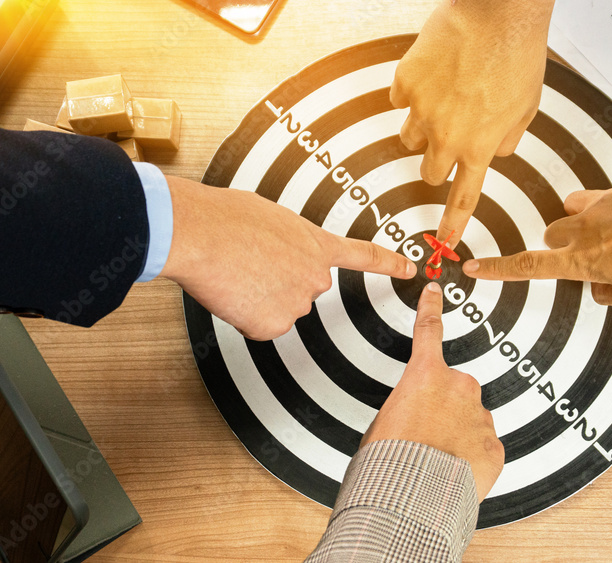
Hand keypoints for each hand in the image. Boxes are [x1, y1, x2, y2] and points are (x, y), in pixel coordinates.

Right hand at [160, 176, 416, 340]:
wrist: (202, 235)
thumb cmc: (228, 218)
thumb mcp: (273, 217)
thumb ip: (289, 239)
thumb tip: (279, 252)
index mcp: (317, 244)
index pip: (364, 256)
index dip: (389, 264)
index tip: (409, 269)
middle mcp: (315, 277)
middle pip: (303, 289)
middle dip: (280, 282)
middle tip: (253, 265)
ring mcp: (297, 304)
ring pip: (279, 308)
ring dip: (260, 298)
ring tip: (238, 274)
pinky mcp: (273, 326)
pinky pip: (260, 325)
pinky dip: (245, 315)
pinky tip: (233, 293)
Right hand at [362, 283, 503, 502]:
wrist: (412, 496)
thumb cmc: (390, 459)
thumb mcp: (384, 421)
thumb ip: (406, 405)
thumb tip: (415, 416)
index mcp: (425, 375)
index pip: (428, 330)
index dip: (431, 307)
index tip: (435, 291)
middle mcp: (459, 388)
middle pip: (455, 388)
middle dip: (445, 406)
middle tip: (424, 433)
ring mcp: (481, 416)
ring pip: (472, 419)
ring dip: (458, 433)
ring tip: (435, 460)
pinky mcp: (496, 446)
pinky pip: (484, 446)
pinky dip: (471, 457)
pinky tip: (452, 472)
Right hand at [391, 0, 554, 243]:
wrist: (498, 14)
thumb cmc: (517, 54)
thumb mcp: (528, 106)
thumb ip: (508, 138)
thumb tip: (497, 150)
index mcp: (480, 146)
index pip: (463, 198)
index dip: (451, 225)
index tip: (443, 242)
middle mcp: (446, 136)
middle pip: (427, 171)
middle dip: (435, 160)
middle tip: (447, 136)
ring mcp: (421, 111)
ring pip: (408, 137)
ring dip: (422, 126)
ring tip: (444, 96)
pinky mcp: (405, 83)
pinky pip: (400, 99)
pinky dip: (413, 91)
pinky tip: (434, 71)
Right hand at [462, 174, 611, 311]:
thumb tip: (601, 290)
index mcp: (587, 260)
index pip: (530, 266)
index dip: (498, 269)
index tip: (473, 267)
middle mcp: (587, 228)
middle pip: (551, 236)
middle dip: (562, 249)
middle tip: (596, 264)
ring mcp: (603, 204)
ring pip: (573, 215)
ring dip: (585, 229)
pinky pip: (601, 199)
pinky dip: (609, 212)